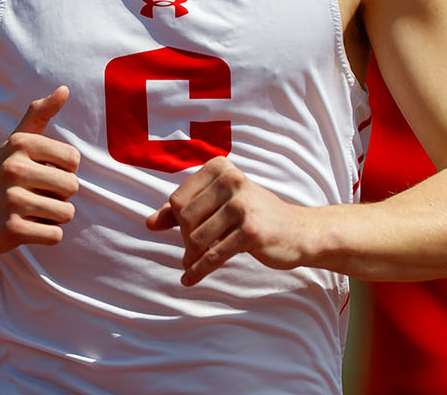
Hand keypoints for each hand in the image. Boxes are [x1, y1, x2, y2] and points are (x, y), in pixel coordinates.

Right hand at [0, 87, 81, 252]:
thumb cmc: (1, 174)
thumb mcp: (16, 141)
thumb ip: (40, 113)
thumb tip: (65, 89)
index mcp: (21, 145)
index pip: (73, 160)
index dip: (65, 171)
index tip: (44, 174)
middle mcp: (15, 169)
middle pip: (72, 187)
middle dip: (61, 196)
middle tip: (37, 196)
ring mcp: (12, 201)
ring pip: (66, 213)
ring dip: (55, 217)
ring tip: (32, 212)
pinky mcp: (11, 230)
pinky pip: (54, 235)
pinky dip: (47, 234)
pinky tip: (29, 227)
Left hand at [146, 156, 306, 285]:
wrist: (297, 231)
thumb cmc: (253, 216)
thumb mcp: (219, 204)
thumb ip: (184, 210)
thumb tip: (149, 223)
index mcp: (221, 168)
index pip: (178, 199)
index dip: (177, 220)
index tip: (189, 230)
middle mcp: (231, 180)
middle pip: (185, 219)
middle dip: (185, 239)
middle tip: (193, 250)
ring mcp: (242, 205)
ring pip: (196, 238)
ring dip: (192, 256)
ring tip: (194, 262)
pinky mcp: (250, 231)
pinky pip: (213, 256)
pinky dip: (198, 271)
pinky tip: (189, 279)